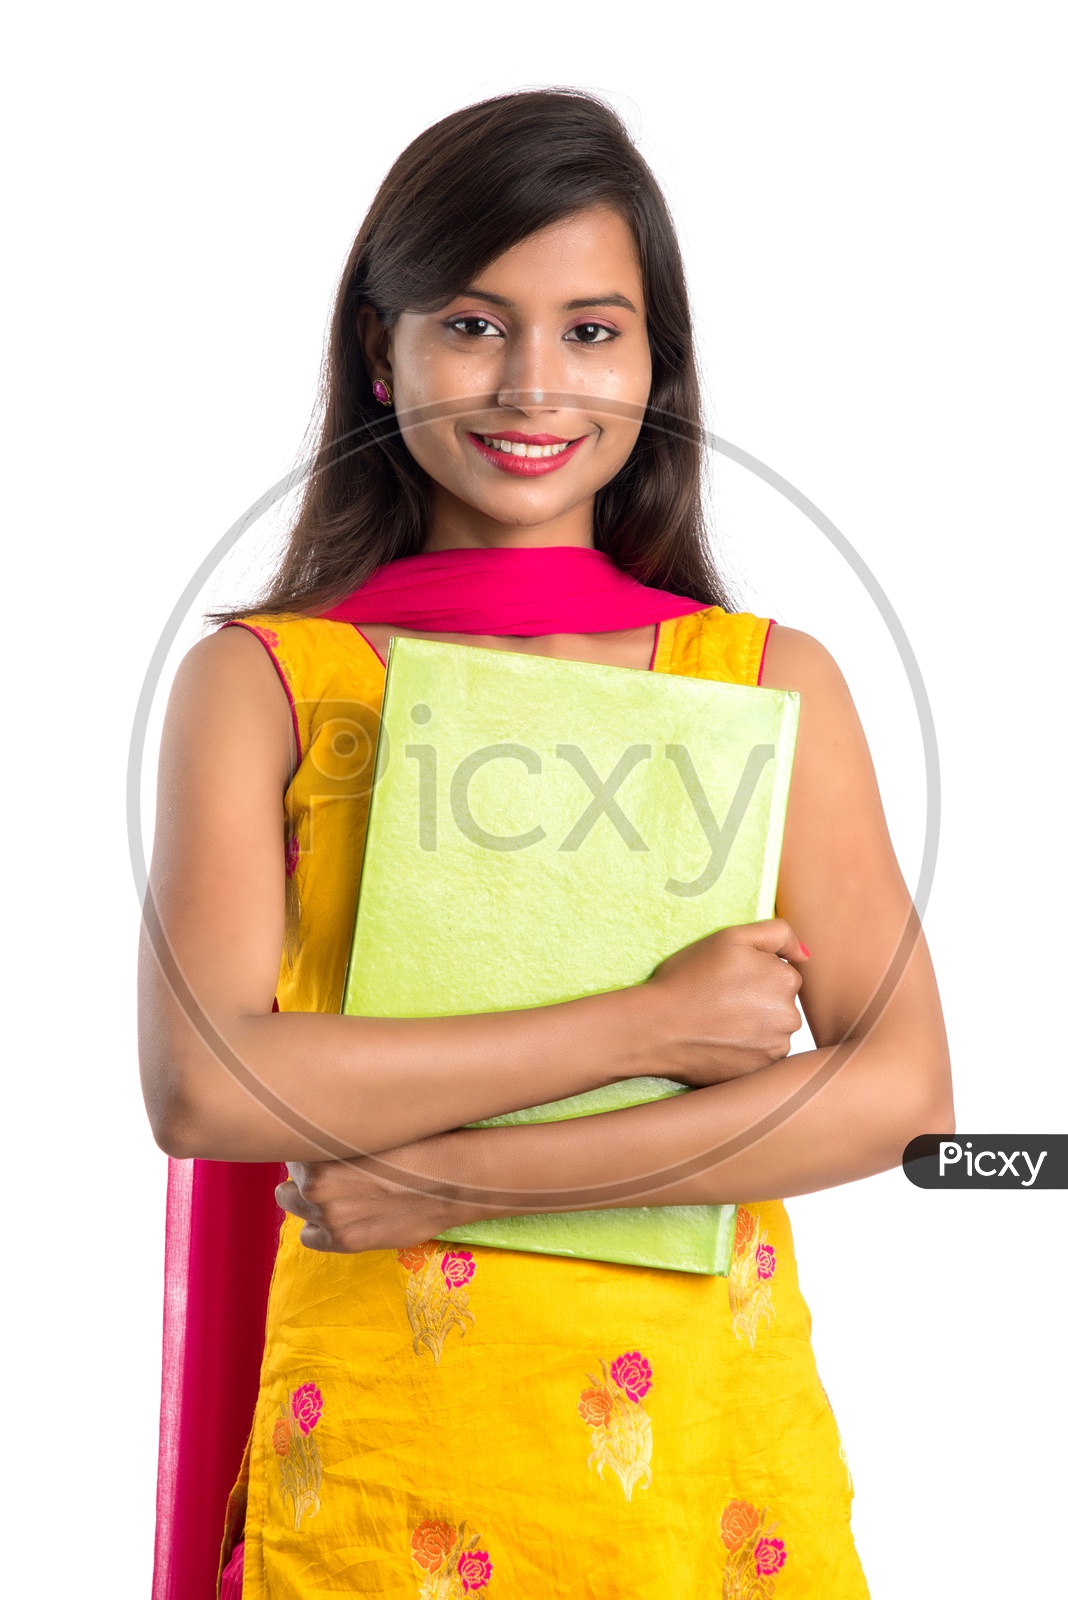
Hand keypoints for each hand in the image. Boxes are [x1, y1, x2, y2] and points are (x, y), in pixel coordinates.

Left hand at [276, 1133, 484, 1253]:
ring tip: (337, 1193)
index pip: (292, 1148)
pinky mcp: (344, 1240)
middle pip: (288, 1179)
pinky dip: (319, 1228)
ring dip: (308, 1200)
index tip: (322, 1147)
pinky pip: (309, 1237)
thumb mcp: (371, 1125)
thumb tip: (317, 1128)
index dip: (309, 1147)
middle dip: (304, 1175)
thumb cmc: (417, 1141)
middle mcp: (315, 1185)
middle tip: (332, 1170)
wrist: (451, 1178)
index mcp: (319, 1148)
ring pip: (292, 1206)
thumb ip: (337, 1130)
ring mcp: (329, 1216)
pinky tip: (340, 1216)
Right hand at [643, 918, 808, 1086]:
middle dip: (756, 1001)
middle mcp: (790, 1016)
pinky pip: (761, 1056)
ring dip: (752, 1027)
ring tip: (717, 1024)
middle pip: (779, 1004)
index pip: (780, 973)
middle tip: (719, 1001)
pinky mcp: (760, 1072)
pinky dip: (745, 1050)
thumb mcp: (730, 938)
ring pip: (771, 1031)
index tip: (726, 980)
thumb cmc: (689, 979)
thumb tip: (805, 954)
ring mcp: (776, 1048)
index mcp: (787, 980)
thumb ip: (777, 934)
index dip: (752, 973)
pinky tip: (720, 1042)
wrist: (657, 1027)